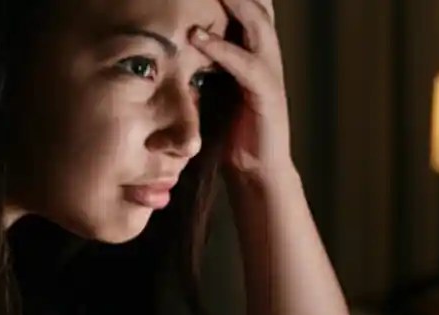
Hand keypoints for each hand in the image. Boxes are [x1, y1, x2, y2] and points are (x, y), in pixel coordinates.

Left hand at [191, 0, 291, 180]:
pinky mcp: (269, 97)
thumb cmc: (232, 133)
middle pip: (258, 8)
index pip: (248, 11)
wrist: (258, 174)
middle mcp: (267, 58)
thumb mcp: (213, 89)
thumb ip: (201, 64)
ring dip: (233, 5)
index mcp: (255, 54)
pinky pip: (247, 66)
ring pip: (258, 26)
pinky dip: (222, 49)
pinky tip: (198, 37)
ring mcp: (271, 75)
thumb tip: (167, 46)